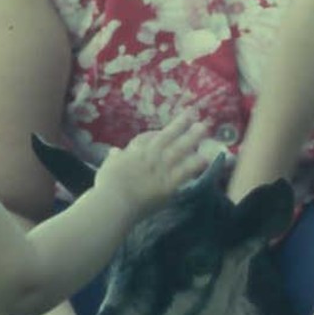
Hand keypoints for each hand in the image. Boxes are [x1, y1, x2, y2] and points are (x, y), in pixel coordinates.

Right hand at [94, 111, 209, 217]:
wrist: (114, 202)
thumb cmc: (107, 187)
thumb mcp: (107, 168)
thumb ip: (113, 158)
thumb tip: (114, 151)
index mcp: (133, 152)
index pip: (146, 138)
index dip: (156, 133)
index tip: (165, 130)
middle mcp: (149, 156)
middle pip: (167, 136)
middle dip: (180, 124)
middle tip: (193, 113)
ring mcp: (160, 168)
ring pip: (179, 149)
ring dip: (192, 137)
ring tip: (204, 127)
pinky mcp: (168, 183)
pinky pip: (185, 171)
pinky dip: (195, 163)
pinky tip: (206, 157)